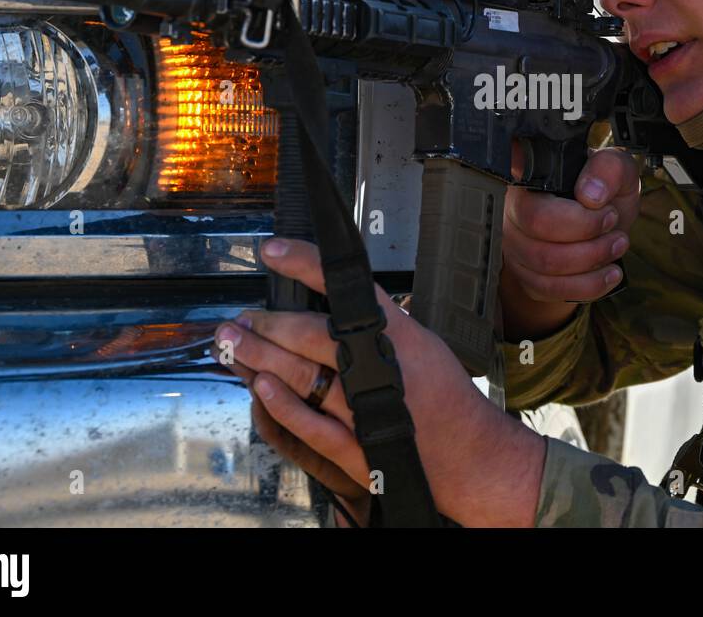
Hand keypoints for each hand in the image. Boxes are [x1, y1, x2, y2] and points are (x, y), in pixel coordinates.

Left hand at [215, 238, 545, 526]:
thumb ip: (384, 324)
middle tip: (240, 319)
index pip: (343, 286)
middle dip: (266, 324)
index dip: (303, 264)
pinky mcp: (353, 443)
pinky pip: (307, 421)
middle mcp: (375, 364)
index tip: (273, 252)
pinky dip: (280, 403)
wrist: (467, 451)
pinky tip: (259, 387)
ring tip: (235, 345)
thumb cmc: (446, 397)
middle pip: (306, 334)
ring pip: (298, 373)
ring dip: (260, 357)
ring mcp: (361, 405)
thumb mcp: (423, 342)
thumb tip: (340, 305)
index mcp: (397, 332)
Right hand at [501, 144, 640, 337]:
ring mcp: (513, 246)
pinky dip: (588, 285)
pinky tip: (607, 272)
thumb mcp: (616, 170)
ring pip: (545, 266)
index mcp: (528, 180)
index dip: (571, 214)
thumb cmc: (602, 193)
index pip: (530, 201)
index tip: (603, 208)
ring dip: (591, 260)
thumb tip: (590, 195)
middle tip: (614, 227)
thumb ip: (608, 169)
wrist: (602, 227)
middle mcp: (510, 212)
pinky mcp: (525, 276)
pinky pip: (550, 290)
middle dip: (587, 237)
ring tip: (616, 245)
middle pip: (537, 232)